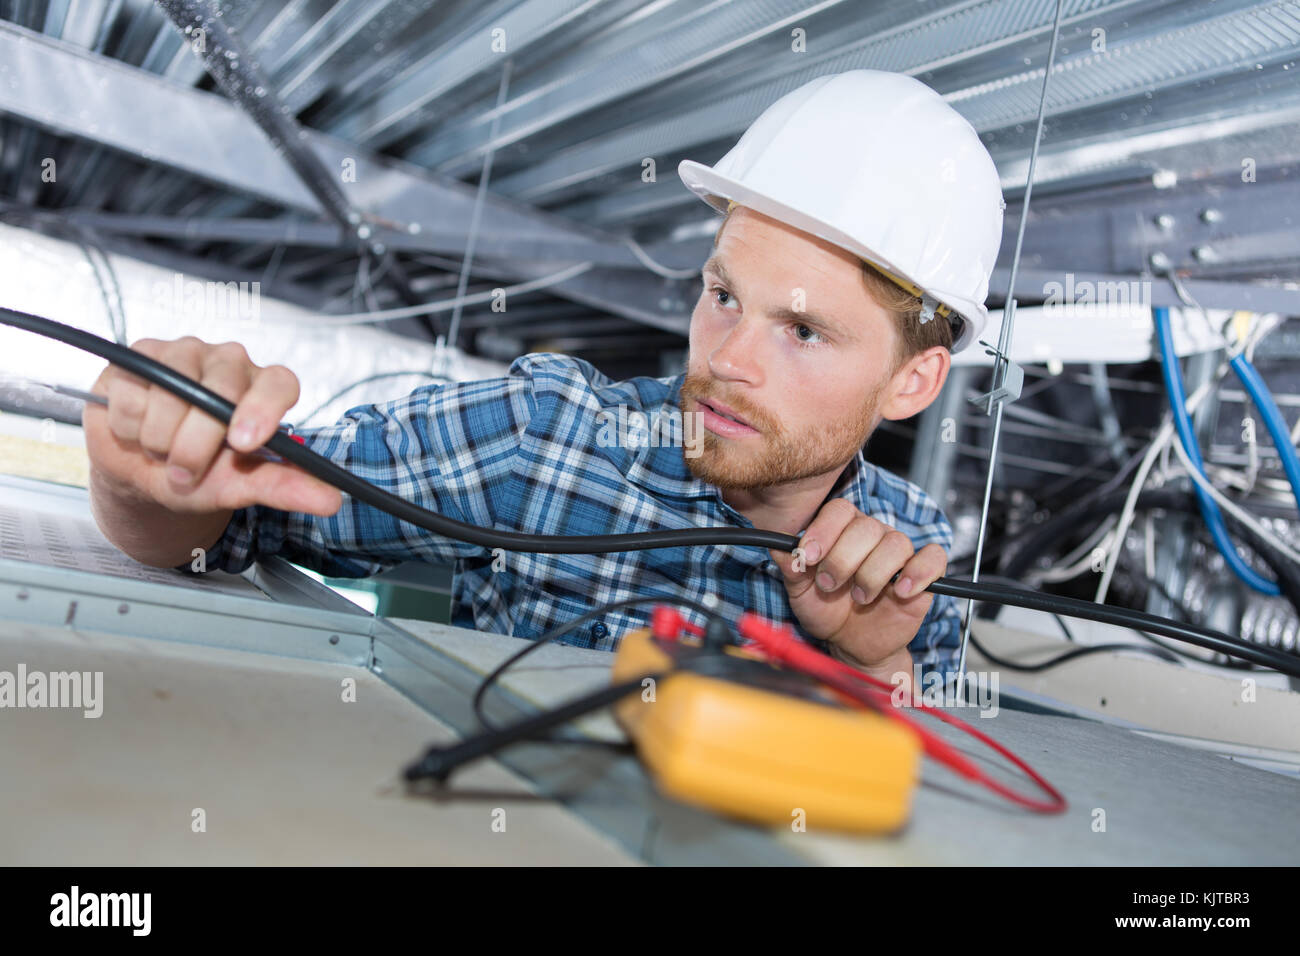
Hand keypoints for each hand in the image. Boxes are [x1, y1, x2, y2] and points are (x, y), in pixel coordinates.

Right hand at [83, 336, 341, 516]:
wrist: (146, 471)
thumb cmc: (202, 472)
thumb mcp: (242, 486)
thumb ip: (286, 488)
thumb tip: (330, 501)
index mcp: (264, 387)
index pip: (279, 383)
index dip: (262, 409)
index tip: (243, 444)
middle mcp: (229, 361)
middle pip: (218, 392)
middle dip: (195, 446)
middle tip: (187, 472)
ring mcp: (184, 352)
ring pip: (169, 396)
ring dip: (159, 441)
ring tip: (163, 448)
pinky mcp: (140, 355)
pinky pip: (131, 395)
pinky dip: (129, 428)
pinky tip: (137, 429)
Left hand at [768, 499, 947, 689]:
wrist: (851, 644)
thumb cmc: (827, 611)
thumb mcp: (800, 592)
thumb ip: (791, 568)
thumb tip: (777, 547)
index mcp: (843, 530)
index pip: (840, 511)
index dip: (824, 530)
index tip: (808, 557)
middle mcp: (874, 536)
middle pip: (867, 527)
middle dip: (843, 558)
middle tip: (829, 585)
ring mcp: (900, 555)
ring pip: (896, 543)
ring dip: (873, 572)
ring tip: (860, 597)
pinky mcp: (923, 576)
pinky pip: (933, 558)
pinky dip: (919, 572)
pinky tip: (899, 591)